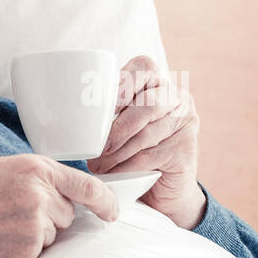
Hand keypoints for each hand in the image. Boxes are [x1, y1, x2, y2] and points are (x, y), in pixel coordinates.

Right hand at [0, 154, 118, 257]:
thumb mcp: (4, 170)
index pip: (86, 186)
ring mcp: (34, 225)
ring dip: (32, 237)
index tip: (113, 212)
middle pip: (66, 215)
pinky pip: (36, 256)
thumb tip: (68, 197)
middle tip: (9, 215)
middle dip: (47, 218)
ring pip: (50, 237)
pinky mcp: (25, 252)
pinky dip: (20, 254)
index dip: (105, 201)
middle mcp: (40, 195)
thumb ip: (38, 179)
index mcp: (36, 169)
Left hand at [87, 55, 205, 228]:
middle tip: (98, 146)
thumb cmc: (132, 152)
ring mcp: (185, 124)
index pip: (144, 67)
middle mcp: (177, 99)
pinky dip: (127, 166)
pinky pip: (150, 156)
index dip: (124, 82)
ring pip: (146, 134)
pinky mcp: (186, 151)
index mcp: (158, 83)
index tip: (108, 104)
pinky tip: (114, 173)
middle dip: (119, 127)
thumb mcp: (119, 125)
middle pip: (147, 104)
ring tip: (97, 165)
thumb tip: (71, 110)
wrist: (161, 190)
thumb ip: (105, 111)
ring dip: (117, 152)